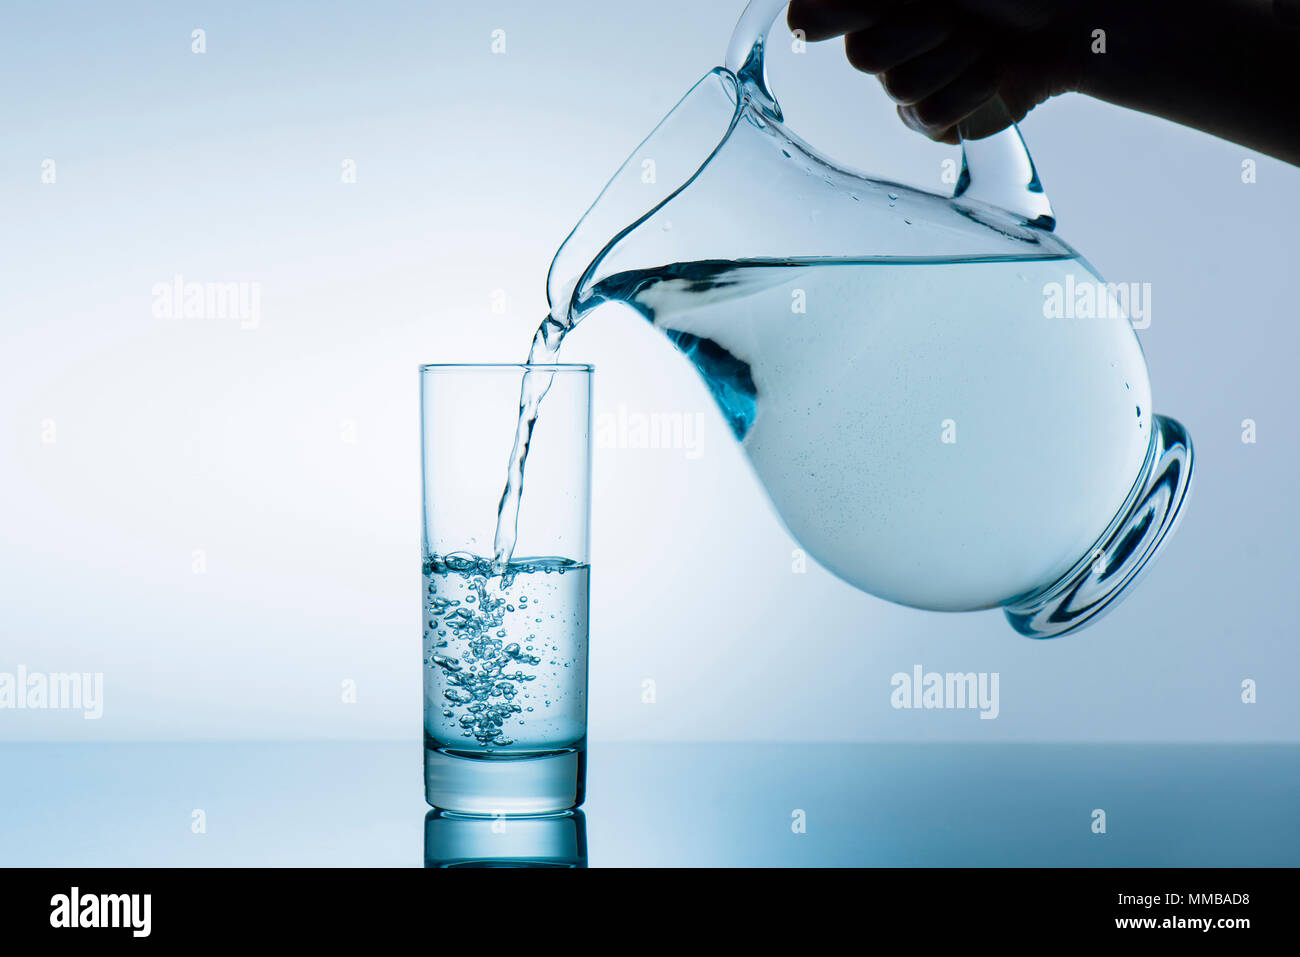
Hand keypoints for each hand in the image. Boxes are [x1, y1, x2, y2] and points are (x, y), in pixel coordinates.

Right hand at [787, 0, 1091, 141]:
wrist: (1070, 18)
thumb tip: (799, 14)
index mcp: (875, 2)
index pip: (811, 17)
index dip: (832, 17)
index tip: (882, 7)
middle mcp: (884, 42)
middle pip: (861, 57)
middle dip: (922, 31)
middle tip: (958, 16)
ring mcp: (907, 85)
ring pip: (899, 89)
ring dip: (955, 59)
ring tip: (983, 43)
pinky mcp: (936, 123)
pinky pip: (928, 119)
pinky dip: (971, 91)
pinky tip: (992, 73)